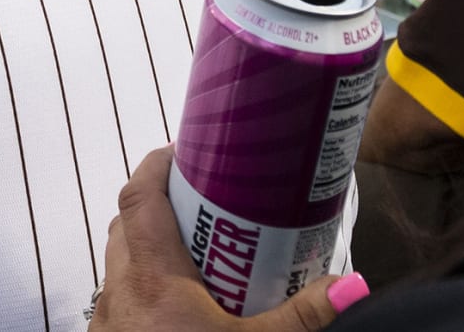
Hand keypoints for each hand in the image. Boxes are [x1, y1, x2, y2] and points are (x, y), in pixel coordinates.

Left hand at [91, 148, 346, 331]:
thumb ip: (305, 316)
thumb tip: (355, 284)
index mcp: (150, 280)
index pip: (138, 197)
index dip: (158, 164)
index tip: (188, 148)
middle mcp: (118, 294)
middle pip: (127, 227)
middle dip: (163, 206)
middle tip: (210, 205)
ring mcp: (107, 325)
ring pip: (120, 267)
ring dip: (153, 251)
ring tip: (204, 258)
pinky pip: (122, 303)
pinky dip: (147, 292)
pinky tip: (185, 312)